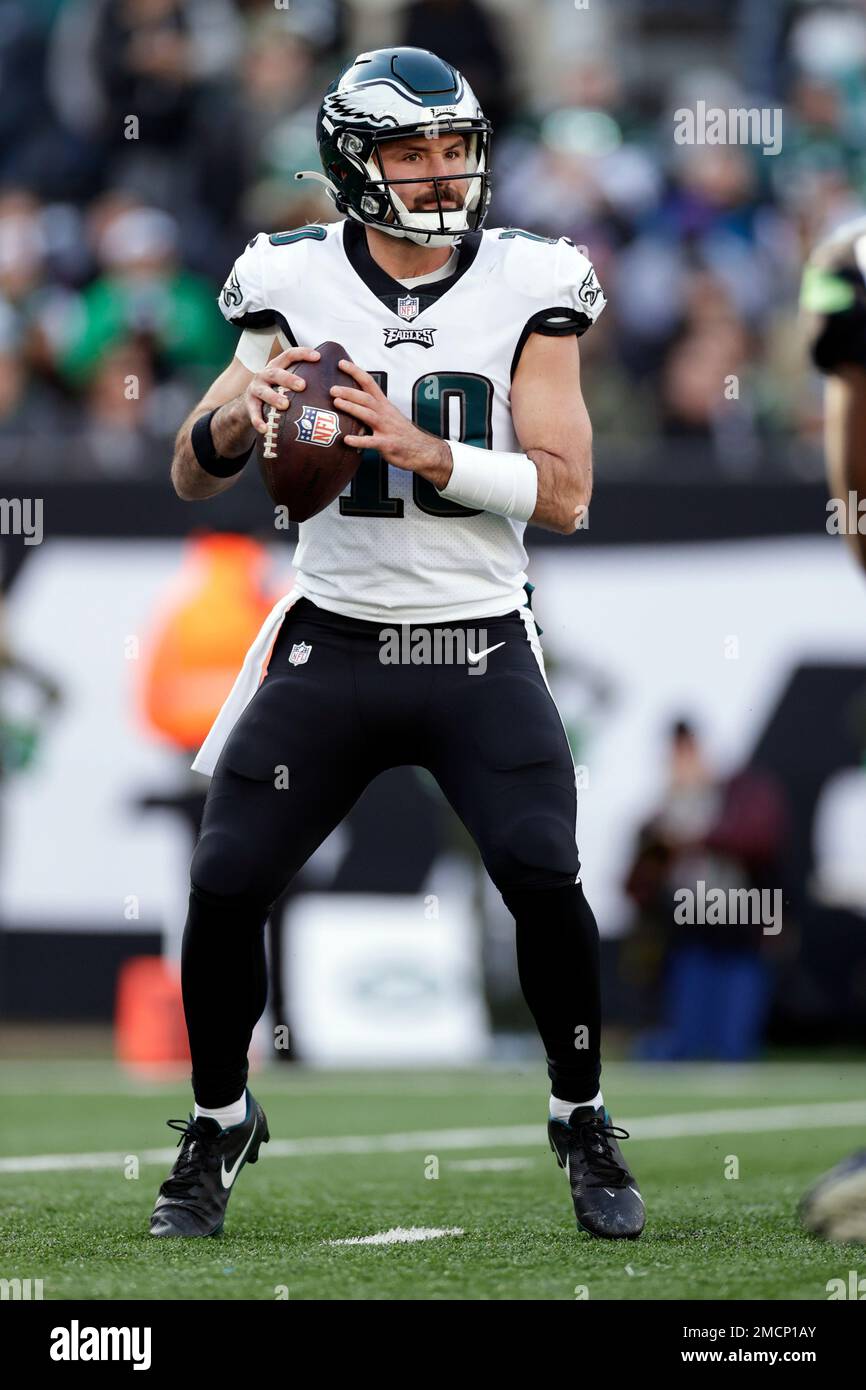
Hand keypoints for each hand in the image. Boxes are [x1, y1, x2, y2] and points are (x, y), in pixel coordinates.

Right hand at [244, 347, 319, 434]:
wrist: (251, 402)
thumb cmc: (278, 390)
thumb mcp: (287, 381)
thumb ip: (304, 379)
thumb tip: (335, 384)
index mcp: (277, 366)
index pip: (289, 354)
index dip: (303, 354)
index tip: (318, 357)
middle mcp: (265, 374)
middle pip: (276, 373)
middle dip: (289, 378)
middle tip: (302, 385)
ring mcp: (256, 389)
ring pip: (263, 392)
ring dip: (274, 397)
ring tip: (285, 405)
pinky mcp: (249, 404)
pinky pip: (253, 412)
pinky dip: (258, 420)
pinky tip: (264, 428)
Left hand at [330, 359, 452, 487]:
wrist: (422, 451)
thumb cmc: (402, 434)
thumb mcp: (388, 416)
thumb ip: (371, 409)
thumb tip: (350, 402)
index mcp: (384, 405)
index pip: (369, 383)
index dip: (355, 372)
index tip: (341, 363)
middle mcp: (385, 414)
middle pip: (366, 398)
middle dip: (349, 391)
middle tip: (332, 389)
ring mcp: (387, 429)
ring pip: (368, 415)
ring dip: (352, 408)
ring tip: (337, 403)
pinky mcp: (388, 444)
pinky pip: (372, 442)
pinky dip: (359, 441)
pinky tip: (347, 440)